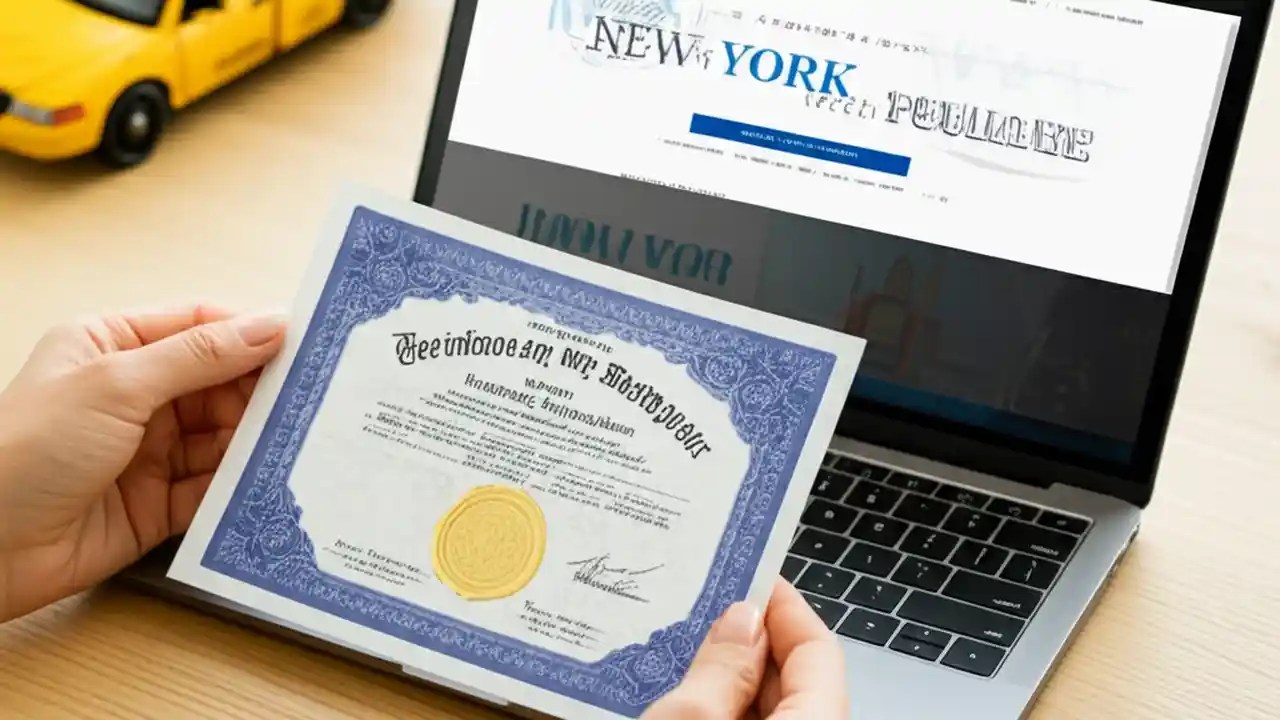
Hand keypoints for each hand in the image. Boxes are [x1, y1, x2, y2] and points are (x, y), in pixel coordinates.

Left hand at [0, 306, 284, 621]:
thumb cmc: (23, 451)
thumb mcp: (117, 384)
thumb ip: (200, 355)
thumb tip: (269, 325)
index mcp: (112, 346)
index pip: (199, 326)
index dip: (252, 333)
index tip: (306, 343)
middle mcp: (133, 394)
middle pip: (220, 383)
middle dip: (262, 392)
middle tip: (314, 398)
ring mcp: (146, 450)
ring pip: (223, 437)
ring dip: (257, 441)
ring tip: (302, 442)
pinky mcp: (157, 503)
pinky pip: (214, 487)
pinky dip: (242, 485)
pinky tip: (271, 481)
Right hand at [643, 579, 848, 719]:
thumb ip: (721, 669)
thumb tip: (742, 617)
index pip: (819, 650)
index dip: (783, 606)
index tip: (746, 575)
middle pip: (795, 680)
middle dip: (748, 642)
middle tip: (700, 610)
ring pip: (768, 711)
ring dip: (728, 681)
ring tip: (680, 653)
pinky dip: (721, 713)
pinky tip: (680, 702)